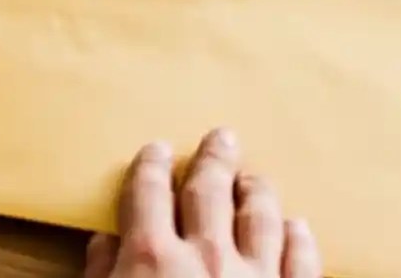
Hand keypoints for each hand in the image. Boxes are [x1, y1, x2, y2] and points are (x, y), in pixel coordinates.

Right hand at [84, 129, 321, 277]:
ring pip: (261, 217)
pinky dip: (298, 240)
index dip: (151, 167)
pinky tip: (296, 227)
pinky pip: (300, 262)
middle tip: (222, 137)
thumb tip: (103, 244)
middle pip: (210, 192)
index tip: (157, 150)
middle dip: (214, 160)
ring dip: (256, 192)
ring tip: (253, 177)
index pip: (148, 194)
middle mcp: (206, 257)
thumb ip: (100, 275)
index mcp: (151, 258)